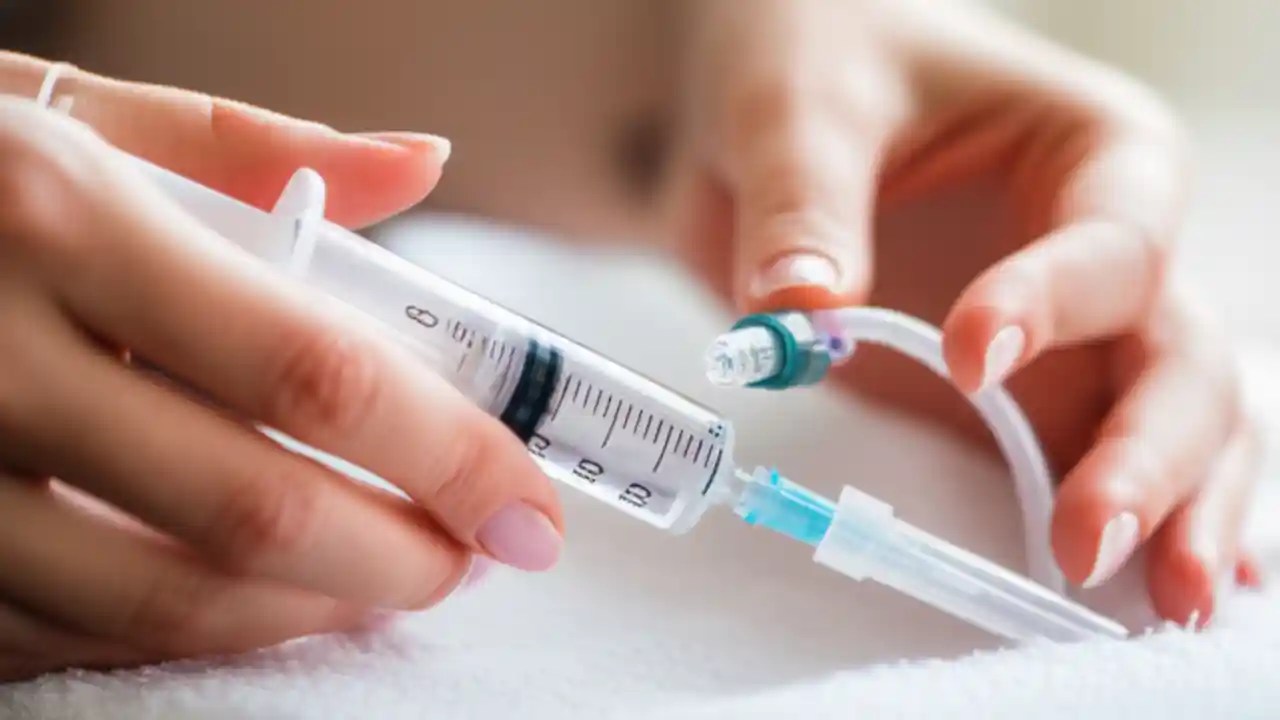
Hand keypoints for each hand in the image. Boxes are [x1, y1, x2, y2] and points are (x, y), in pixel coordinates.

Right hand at [0, 53, 561, 679]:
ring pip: (161, 601)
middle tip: (472, 556)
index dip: (450, 456)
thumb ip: (253, 144)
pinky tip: (254, 602)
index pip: (315, 372)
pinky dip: (182, 632)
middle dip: (400, 558)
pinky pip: (62, 632)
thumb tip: (419, 166)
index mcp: (61, 217)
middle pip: (255, 511)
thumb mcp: (69, 109)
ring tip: (385, 582)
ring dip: (305, 612)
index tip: (532, 508)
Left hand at [663, 1, 1257, 624]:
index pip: (1110, 242)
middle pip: (1177, 356)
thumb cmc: (817, 65)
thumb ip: (804, 204)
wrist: (777, 117)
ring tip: (1161, 603)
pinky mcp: (1025, 398)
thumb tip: (799, 313)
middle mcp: (1112, 252)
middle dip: (1148, 454)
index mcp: (1093, 153)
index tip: (965, 357)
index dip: (1053, 304)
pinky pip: (1093, 460)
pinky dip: (1138, 521)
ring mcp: (1076, 338)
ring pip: (1173, 425)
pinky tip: (1158, 594)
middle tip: (1091, 541)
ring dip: (1174, 511)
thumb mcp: (797, 108)